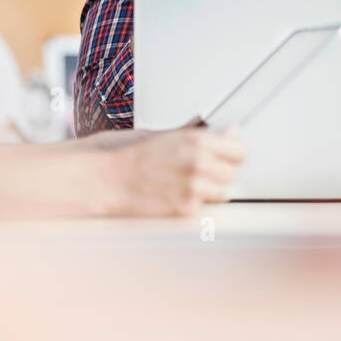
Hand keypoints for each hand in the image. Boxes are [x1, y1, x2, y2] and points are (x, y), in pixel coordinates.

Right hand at [96, 125, 245, 216]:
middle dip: (220, 172)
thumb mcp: (159, 134)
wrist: (101, 179)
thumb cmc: (122, 155)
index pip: (239, 150)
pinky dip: (193, 205)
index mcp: (195, 141)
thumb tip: (213, 130)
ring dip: (209, 190)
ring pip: (222, 193)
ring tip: (184, 184)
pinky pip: (202, 209)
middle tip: (200, 170)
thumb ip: (192, 133)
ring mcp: (193, 189)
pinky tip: (173, 196)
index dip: (232, 153)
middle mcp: (198, 164)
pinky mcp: (183, 210)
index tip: (228, 154)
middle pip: (233, 173)